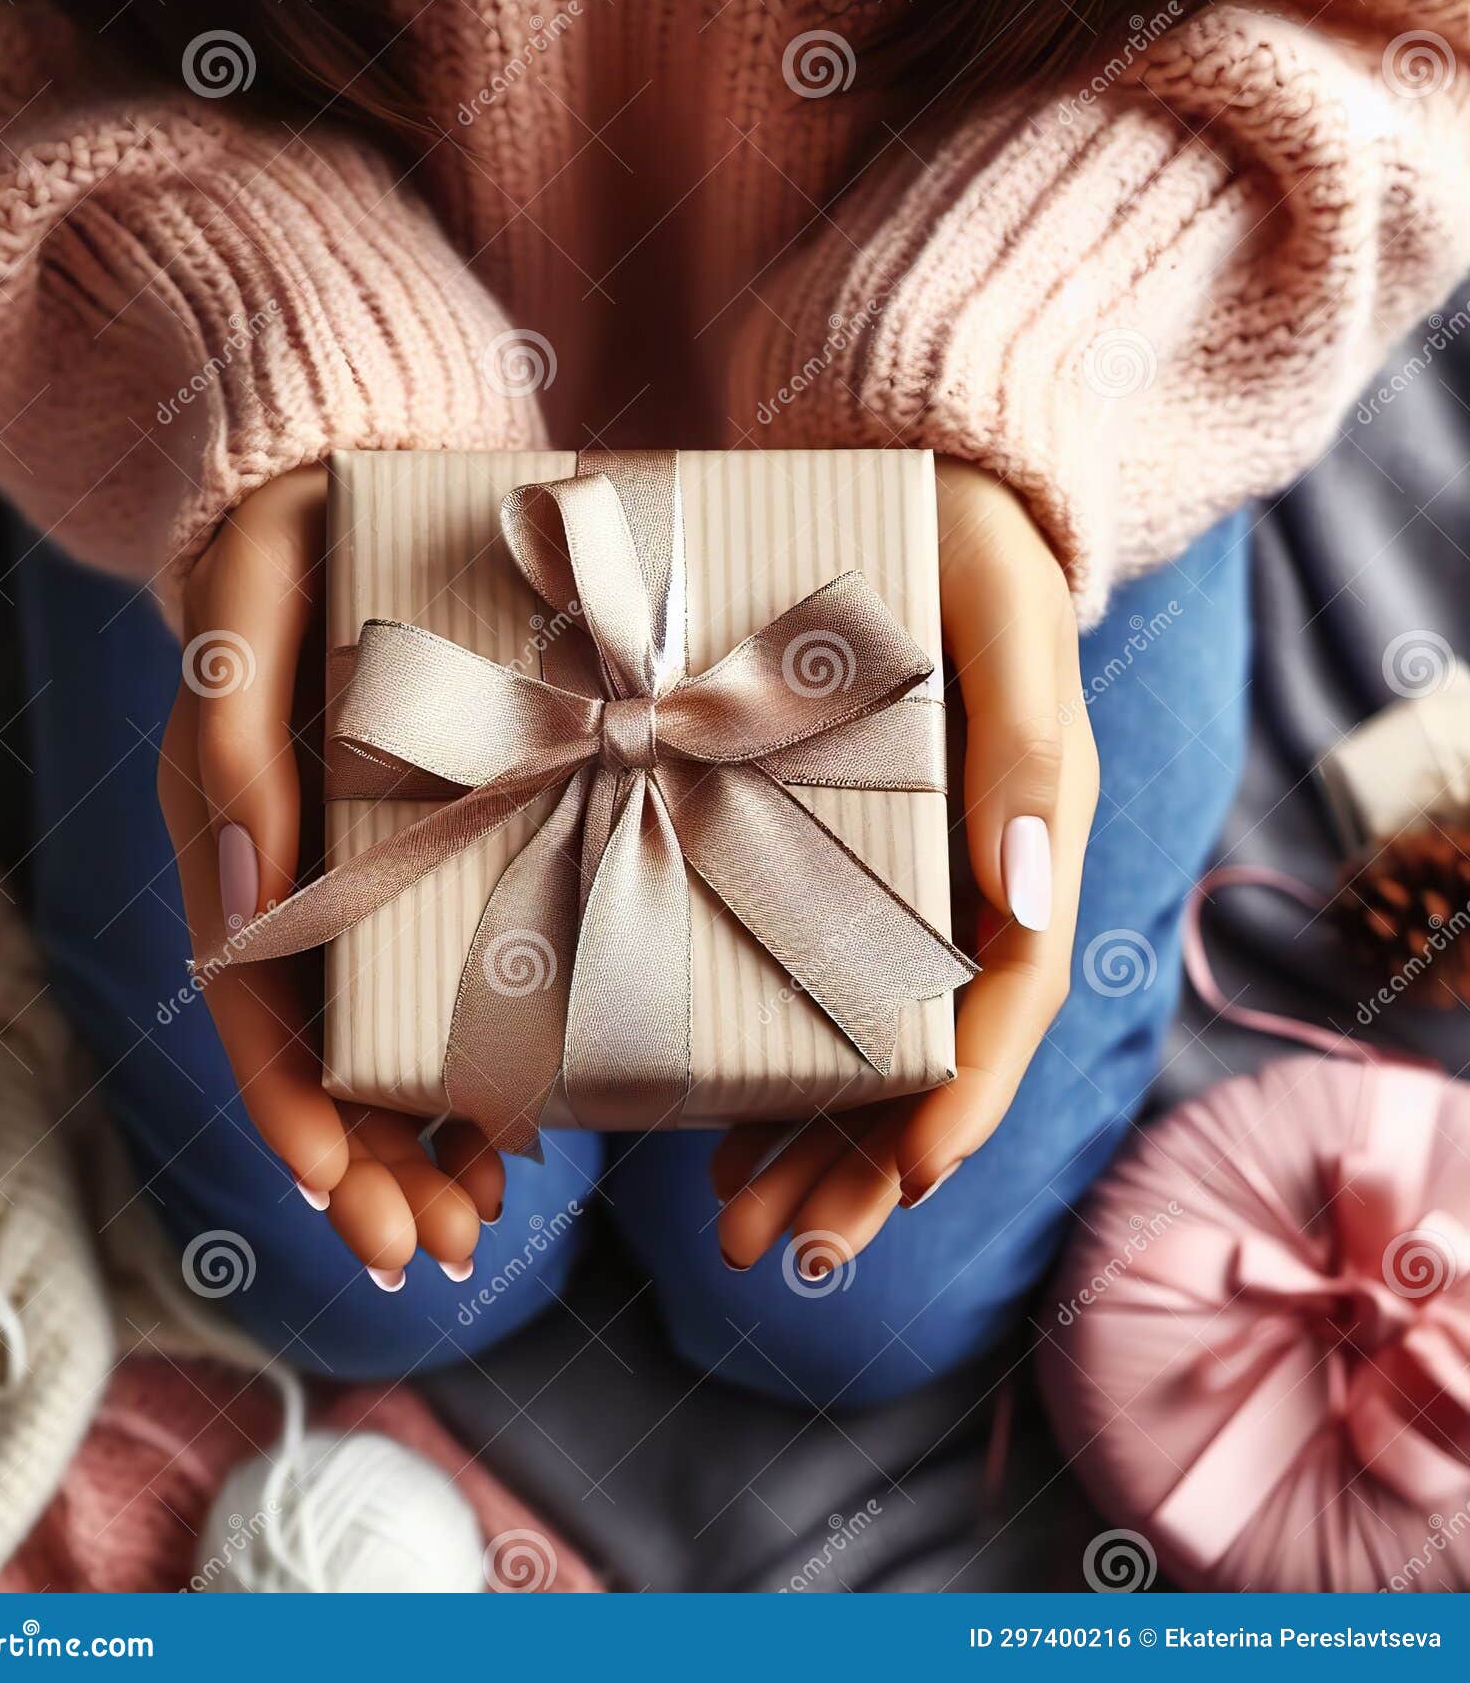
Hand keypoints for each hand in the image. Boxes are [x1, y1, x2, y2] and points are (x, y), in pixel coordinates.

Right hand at [156, 465, 503, 1286]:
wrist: (367, 485)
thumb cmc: (291, 547)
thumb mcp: (246, 618)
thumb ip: (232, 743)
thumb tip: (247, 892)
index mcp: (236, 838)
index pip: (251, 1002)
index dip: (289, 1102)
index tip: (338, 1186)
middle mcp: (301, 876)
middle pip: (325, 1052)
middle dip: (374, 1163)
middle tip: (434, 1248)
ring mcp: (371, 875)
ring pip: (390, 1038)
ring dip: (429, 1139)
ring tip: (483, 1220)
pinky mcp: (444, 851)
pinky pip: (455, 975)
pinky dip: (483, 1059)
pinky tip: (529, 1123)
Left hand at [710, 459, 1098, 1273]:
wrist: (901, 487)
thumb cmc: (964, 546)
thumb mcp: (1008, 621)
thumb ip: (1027, 746)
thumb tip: (1027, 893)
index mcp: (1024, 845)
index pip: (1005, 1003)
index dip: (959, 1098)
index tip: (901, 1177)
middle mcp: (960, 889)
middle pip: (922, 1062)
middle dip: (856, 1168)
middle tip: (780, 1251)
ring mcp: (890, 888)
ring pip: (857, 1052)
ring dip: (805, 1154)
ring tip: (737, 1230)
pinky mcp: (820, 866)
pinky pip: (802, 992)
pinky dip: (763, 1074)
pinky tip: (712, 1138)